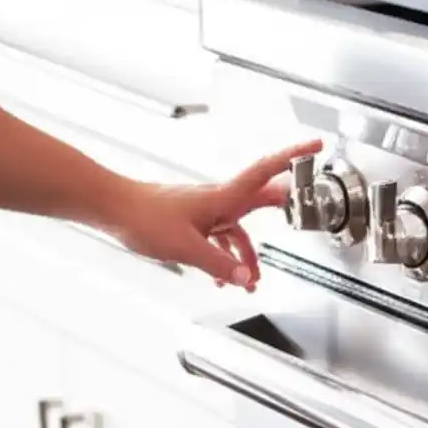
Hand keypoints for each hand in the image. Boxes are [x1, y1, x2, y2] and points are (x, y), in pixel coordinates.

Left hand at [107, 139, 322, 290]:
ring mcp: (206, 210)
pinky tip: (221, 276)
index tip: (314, 147)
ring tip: (251, 280)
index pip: (266, 171)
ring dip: (248, 255)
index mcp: (223, 197)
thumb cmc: (144, 217)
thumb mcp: (187, 247)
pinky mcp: (194, 221)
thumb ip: (221, 265)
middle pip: (261, 200)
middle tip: (304, 205)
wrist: (112, 209)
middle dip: (283, 207)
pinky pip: (220, 238)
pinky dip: (226, 257)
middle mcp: (218, 200)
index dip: (293, 157)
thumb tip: (246, 278)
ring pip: (239, 229)